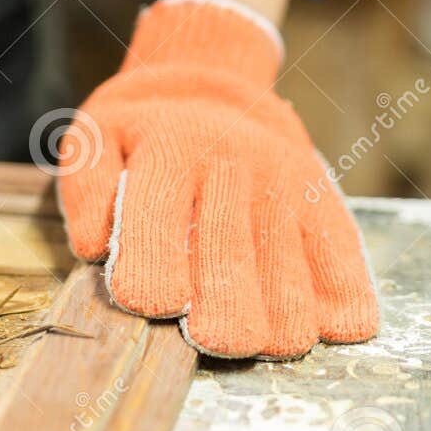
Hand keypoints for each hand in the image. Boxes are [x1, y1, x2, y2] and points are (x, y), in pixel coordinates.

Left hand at [57, 0, 377, 358]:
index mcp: (168, 151)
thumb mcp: (94, 142)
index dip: (154, 276)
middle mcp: (232, 164)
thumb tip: (95, 248)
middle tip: (216, 342)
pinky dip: (342, 301)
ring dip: (280, 321)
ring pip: (290, 267)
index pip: (158, 222)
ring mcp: (284, 183)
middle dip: (225, 314)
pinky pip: (342, 255)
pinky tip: (328, 330)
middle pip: (230, 254)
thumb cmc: (141, 135)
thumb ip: (87, 194)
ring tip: (262, 343)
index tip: (156, 308)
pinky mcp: (322, 200)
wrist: (213, 88)